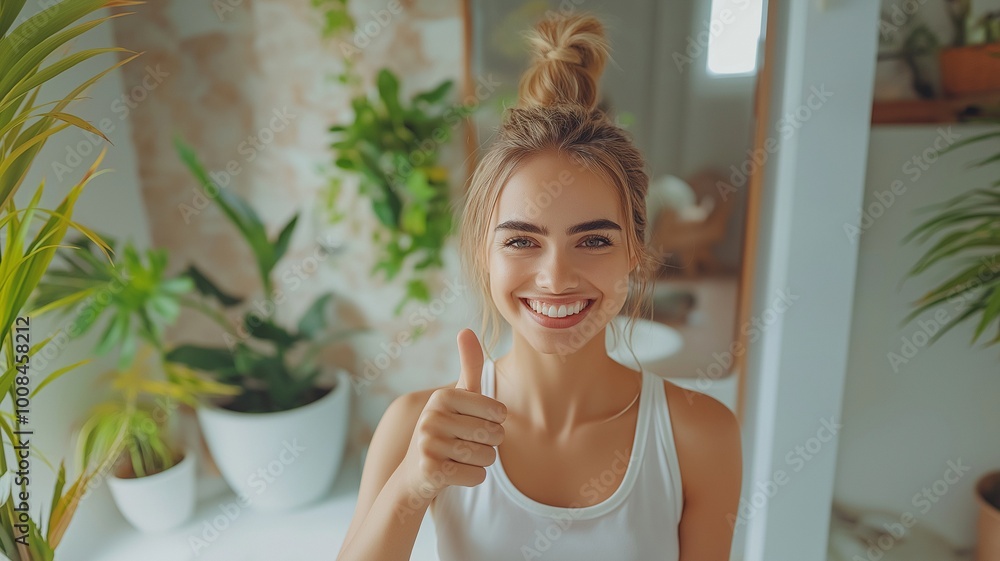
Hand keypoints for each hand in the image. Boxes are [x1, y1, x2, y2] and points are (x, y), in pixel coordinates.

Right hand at [397, 329, 506, 501]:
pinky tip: (453, 473)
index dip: (495, 423)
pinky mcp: (431, 471)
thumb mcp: (457, 398)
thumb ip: (469, 366)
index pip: (499, 413)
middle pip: (495, 436)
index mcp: (443, 397)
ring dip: (480, 462)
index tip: (473, 424)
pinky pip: (477, 476)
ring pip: (488, 457)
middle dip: (488, 445)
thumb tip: (466, 330)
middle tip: (465, 444)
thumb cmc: (445, 430)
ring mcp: (429, 444)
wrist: (415, 473)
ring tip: (459, 458)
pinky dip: (471, 477)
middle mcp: (432, 417)